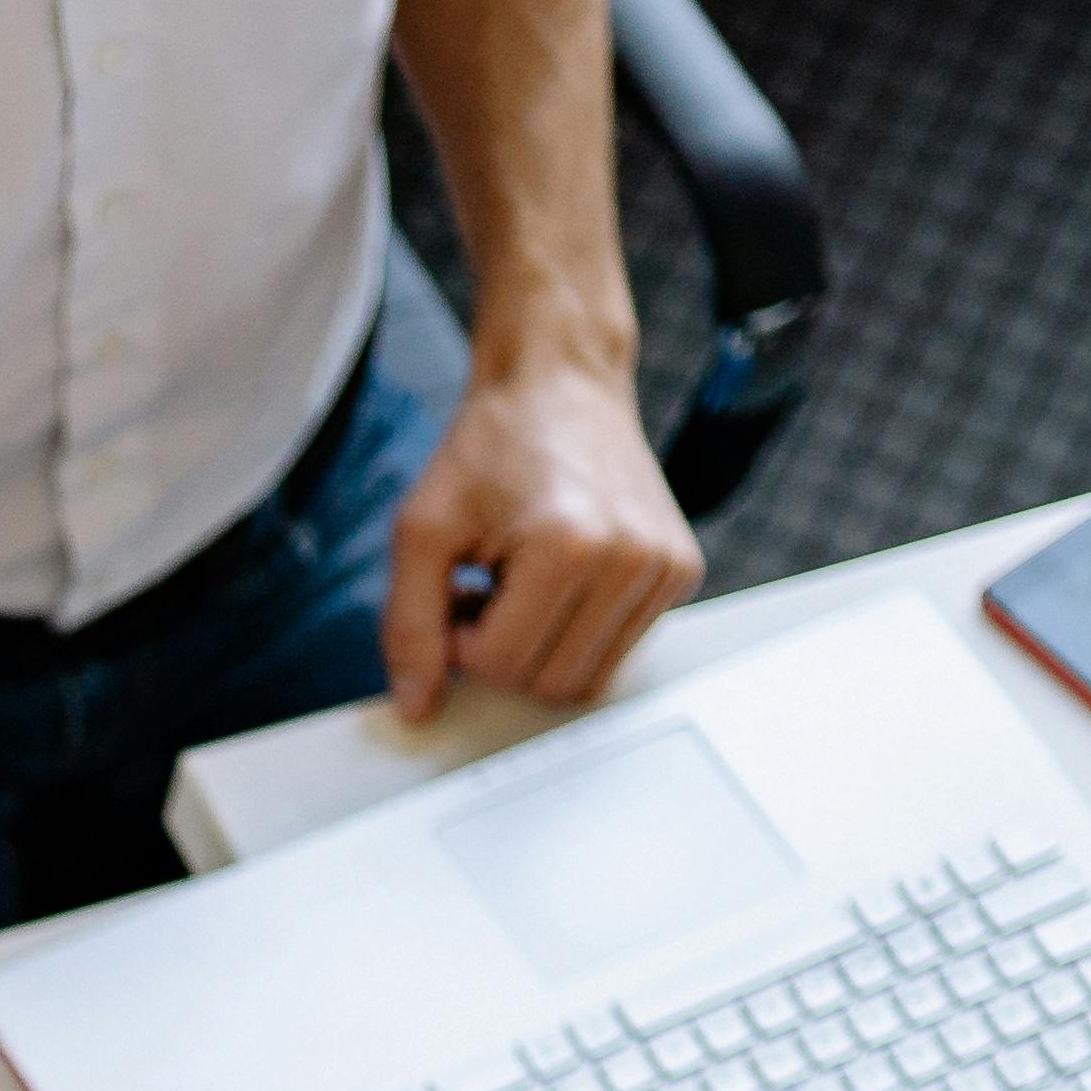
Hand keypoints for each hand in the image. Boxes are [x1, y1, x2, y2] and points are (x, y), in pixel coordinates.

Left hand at [384, 350, 701, 720]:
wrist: (560, 381)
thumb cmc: (490, 446)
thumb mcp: (423, 529)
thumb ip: (409, 624)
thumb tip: (416, 708)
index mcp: (569, 545)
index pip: (502, 664)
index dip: (462, 641)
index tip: (461, 588)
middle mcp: (632, 558)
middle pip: (551, 684)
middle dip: (504, 652)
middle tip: (488, 589)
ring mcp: (666, 567)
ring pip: (587, 679)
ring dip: (541, 647)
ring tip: (522, 584)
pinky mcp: (681, 571)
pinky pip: (617, 650)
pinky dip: (577, 633)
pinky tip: (557, 581)